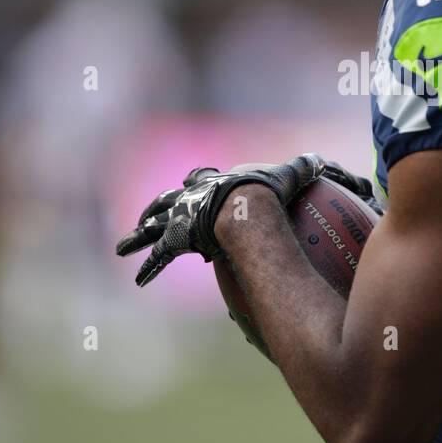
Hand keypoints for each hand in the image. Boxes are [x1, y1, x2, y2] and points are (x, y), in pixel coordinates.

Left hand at [116, 154, 328, 287]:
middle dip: (155, 209)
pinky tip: (139, 281)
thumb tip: (321, 161)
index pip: (200, 179)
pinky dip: (150, 267)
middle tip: (143, 218)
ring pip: (153, 227)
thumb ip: (302, 169)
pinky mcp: (179, 237)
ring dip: (137, 236)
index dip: (196, 183)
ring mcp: (182, 217)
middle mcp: (191, 198)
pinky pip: (161, 256)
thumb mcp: (288, 174)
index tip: (188, 184)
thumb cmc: (267, 187)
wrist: (245, 200)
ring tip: (121, 248)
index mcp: (213, 184)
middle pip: (167, 201)